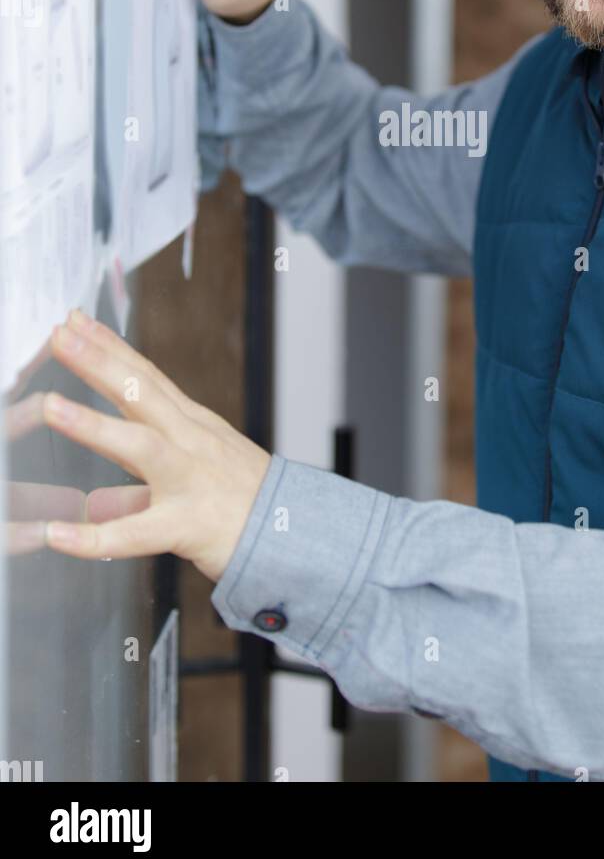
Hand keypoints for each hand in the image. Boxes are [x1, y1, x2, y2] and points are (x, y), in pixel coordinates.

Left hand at [43, 310, 270, 583]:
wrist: (297, 534)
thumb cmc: (245, 503)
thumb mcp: (195, 476)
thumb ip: (136, 488)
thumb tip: (95, 504)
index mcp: (191, 426)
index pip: (146, 376)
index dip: (110, 347)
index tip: (75, 321)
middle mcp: (190, 443)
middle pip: (141, 393)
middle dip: (98, 362)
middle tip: (60, 336)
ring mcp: (190, 481)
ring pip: (139, 447)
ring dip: (92, 425)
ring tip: (51, 407)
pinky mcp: (187, 525)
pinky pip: (135, 534)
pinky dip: (92, 537)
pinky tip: (56, 534)